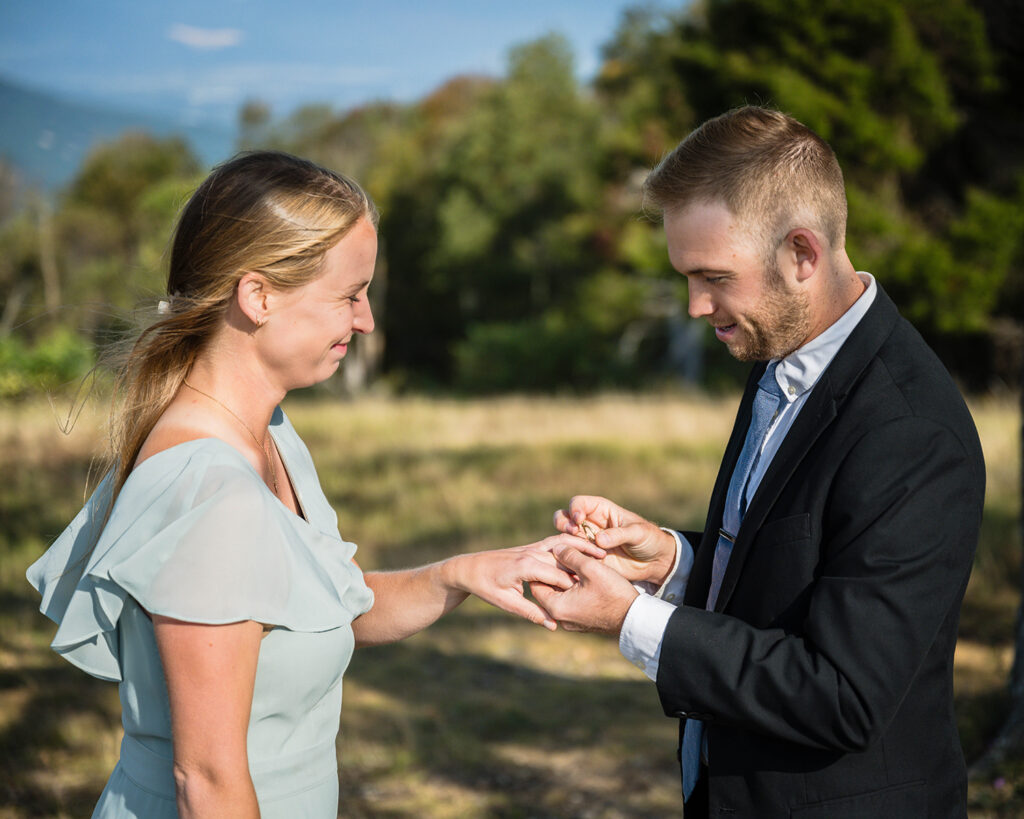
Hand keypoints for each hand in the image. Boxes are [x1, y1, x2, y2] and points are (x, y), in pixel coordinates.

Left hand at [444, 535, 600, 630]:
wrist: (469, 567)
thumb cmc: (485, 586)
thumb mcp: (506, 603)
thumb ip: (531, 612)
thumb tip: (551, 625)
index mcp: (526, 567)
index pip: (559, 575)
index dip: (578, 584)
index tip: (598, 591)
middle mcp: (531, 553)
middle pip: (565, 557)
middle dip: (586, 562)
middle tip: (609, 570)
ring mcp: (532, 547)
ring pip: (563, 543)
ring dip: (582, 547)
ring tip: (602, 554)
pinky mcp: (532, 546)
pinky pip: (557, 541)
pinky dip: (572, 542)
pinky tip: (586, 547)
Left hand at [530, 544, 638, 634]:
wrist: (634, 618)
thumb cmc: (613, 593)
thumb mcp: (591, 569)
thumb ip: (571, 556)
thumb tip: (557, 548)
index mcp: (557, 606)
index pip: (536, 583)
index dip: (542, 565)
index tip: (550, 553)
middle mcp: (560, 617)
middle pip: (547, 589)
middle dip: (553, 571)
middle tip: (561, 556)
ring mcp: (571, 621)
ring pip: (559, 595)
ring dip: (564, 579)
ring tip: (573, 563)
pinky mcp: (581, 621)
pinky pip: (570, 602)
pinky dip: (572, 589)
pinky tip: (582, 576)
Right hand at [553, 495, 676, 584]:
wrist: (655, 562)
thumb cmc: (649, 539)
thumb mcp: (638, 533)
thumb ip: (619, 534)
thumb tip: (599, 540)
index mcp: (601, 510)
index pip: (578, 503)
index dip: (575, 509)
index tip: (579, 519)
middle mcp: (590, 524)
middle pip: (564, 518)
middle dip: (564, 524)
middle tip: (574, 533)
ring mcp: (587, 542)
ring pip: (564, 538)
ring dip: (565, 542)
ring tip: (577, 551)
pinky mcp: (588, 559)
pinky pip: (572, 557)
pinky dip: (569, 559)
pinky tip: (575, 564)